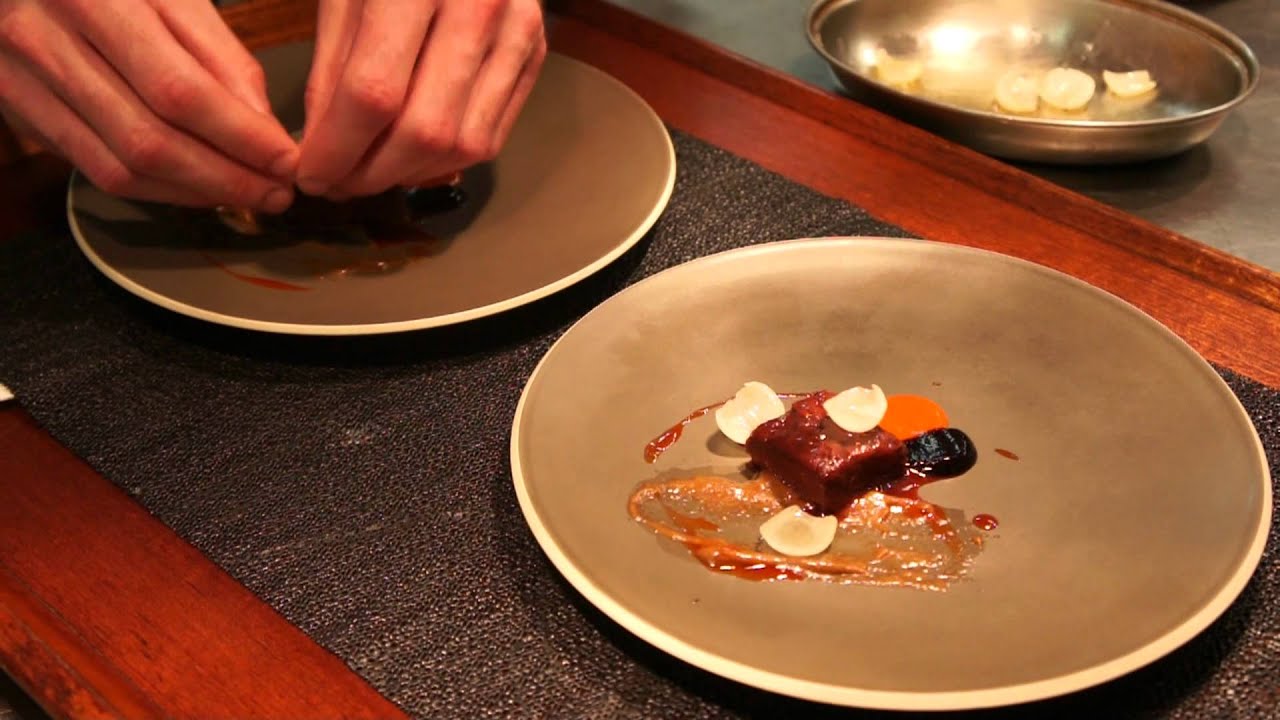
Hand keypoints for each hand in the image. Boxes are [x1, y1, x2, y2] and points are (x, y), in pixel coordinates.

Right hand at [0, 0, 297, 210]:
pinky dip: (158, 190)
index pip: (179, 90)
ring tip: (248, 195)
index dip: (240, 137)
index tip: (286, 160)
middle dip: (226, 178)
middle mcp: (44, 40)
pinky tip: (198, 189)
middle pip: (150, 141)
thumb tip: (264, 130)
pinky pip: (97, 171)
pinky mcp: (19, 112)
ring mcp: (22, 81)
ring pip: (123, 168)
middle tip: (276, 192)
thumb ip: (220, 56)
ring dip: (196, 193)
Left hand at [297, 0, 546, 198]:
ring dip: (409, 175)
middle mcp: (478, 6)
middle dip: (371, 173)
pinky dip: (446, 161)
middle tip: (337, 183)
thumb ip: (331, 65)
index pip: (374, 91)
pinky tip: (412, 156)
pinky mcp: (534, 52)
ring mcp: (517, 32)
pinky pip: (492, 135)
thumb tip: (321, 144)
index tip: (310, 172)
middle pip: (424, 129)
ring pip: (463, 144)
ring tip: (370, 171)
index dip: (337, 147)